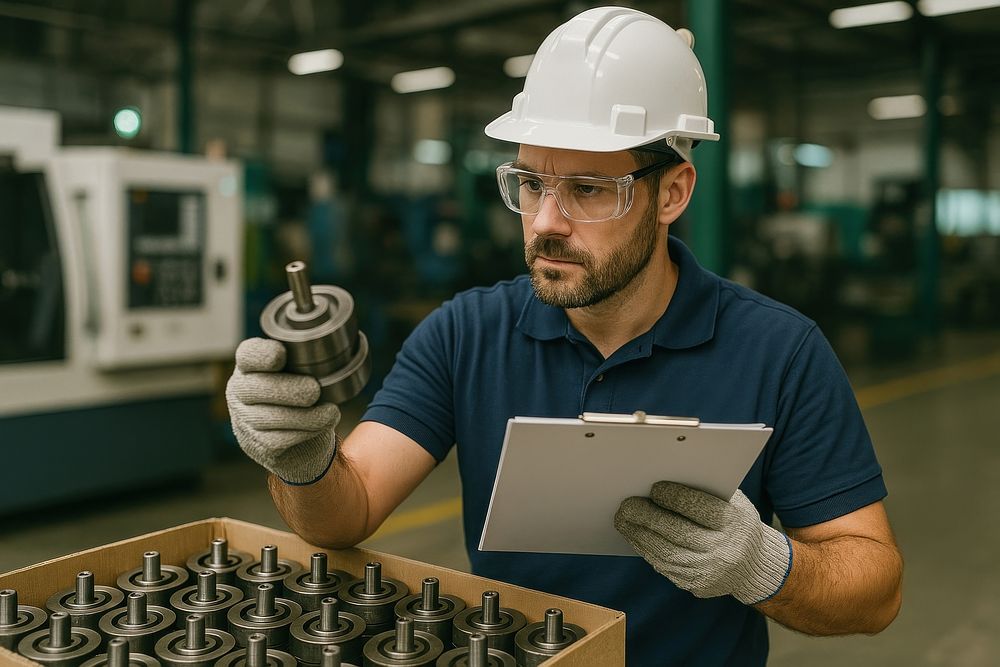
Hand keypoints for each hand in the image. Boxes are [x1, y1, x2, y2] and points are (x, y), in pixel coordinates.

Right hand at [225, 337, 340, 483]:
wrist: (297, 440)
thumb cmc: (300, 393)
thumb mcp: (300, 371)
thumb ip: (305, 358)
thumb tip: (333, 345)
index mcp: (250, 365)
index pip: (248, 355)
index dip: (261, 355)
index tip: (281, 355)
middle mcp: (240, 390)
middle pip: (257, 388)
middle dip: (291, 390)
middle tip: (315, 391)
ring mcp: (244, 420)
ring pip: (271, 418)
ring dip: (306, 416)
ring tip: (331, 412)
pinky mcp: (256, 445)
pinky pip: (278, 440)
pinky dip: (304, 433)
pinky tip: (322, 426)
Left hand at [615, 481, 791, 604]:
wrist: (753, 565)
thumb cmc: (736, 522)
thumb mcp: (733, 502)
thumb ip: (704, 489)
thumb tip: (663, 476)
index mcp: (733, 523)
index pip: (698, 508)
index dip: (673, 497)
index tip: (653, 488)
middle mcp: (722, 550)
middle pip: (677, 532)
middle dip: (647, 517)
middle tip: (626, 505)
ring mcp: (708, 572)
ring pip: (665, 552)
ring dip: (639, 534)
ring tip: (623, 520)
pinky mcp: (695, 585)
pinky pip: (664, 567)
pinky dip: (646, 549)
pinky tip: (636, 536)